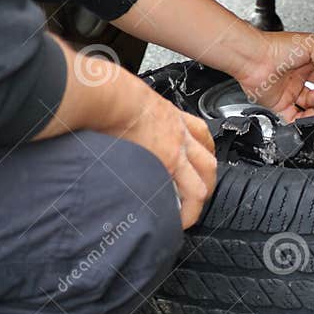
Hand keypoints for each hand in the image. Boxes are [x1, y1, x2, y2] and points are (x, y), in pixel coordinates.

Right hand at [114, 88, 217, 228]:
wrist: (106, 95)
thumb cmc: (106, 92)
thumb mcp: (126, 97)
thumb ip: (128, 110)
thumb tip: (108, 112)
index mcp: (167, 115)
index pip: (196, 131)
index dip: (202, 149)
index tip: (197, 162)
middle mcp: (178, 132)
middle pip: (207, 158)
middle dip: (208, 178)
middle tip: (200, 193)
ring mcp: (176, 148)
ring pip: (203, 177)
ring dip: (201, 197)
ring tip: (190, 214)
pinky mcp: (168, 163)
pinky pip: (189, 191)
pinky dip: (188, 209)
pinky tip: (180, 221)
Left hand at [236, 31, 313, 121]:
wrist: (254, 58)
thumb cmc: (276, 47)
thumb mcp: (312, 45)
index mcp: (308, 61)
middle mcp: (299, 76)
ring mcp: (290, 91)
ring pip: (310, 105)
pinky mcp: (280, 105)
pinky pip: (295, 117)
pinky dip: (304, 119)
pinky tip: (308, 113)